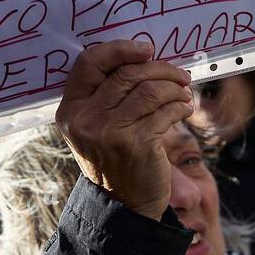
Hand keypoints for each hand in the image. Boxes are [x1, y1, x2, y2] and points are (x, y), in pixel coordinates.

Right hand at [54, 39, 193, 220]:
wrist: (124, 205)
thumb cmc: (114, 158)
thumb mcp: (95, 126)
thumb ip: (106, 94)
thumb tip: (143, 57)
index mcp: (70, 109)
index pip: (89, 63)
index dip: (119, 49)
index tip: (146, 49)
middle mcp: (85, 119)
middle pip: (126, 73)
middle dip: (159, 68)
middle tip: (179, 74)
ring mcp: (109, 131)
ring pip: (149, 90)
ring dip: (174, 87)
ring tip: (183, 92)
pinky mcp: (136, 143)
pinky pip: (165, 111)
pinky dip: (180, 106)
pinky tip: (184, 108)